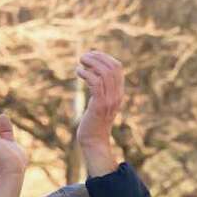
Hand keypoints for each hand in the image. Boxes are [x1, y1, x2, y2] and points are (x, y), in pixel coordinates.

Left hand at [75, 51, 124, 177]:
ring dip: (90, 63)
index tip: (91, 55)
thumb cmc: (93, 122)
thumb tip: (92, 71)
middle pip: (112, 67)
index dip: (104, 57)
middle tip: (83, 58)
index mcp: (118, 93)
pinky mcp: (99, 106)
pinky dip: (86, 74)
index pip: (118, 67)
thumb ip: (100, 89)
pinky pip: (95, 83)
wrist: (94, 141)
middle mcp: (116, 95)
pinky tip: (78, 72)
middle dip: (97, 57)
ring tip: (80, 63)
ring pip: (104, 73)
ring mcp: (109, 101)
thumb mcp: (99, 102)